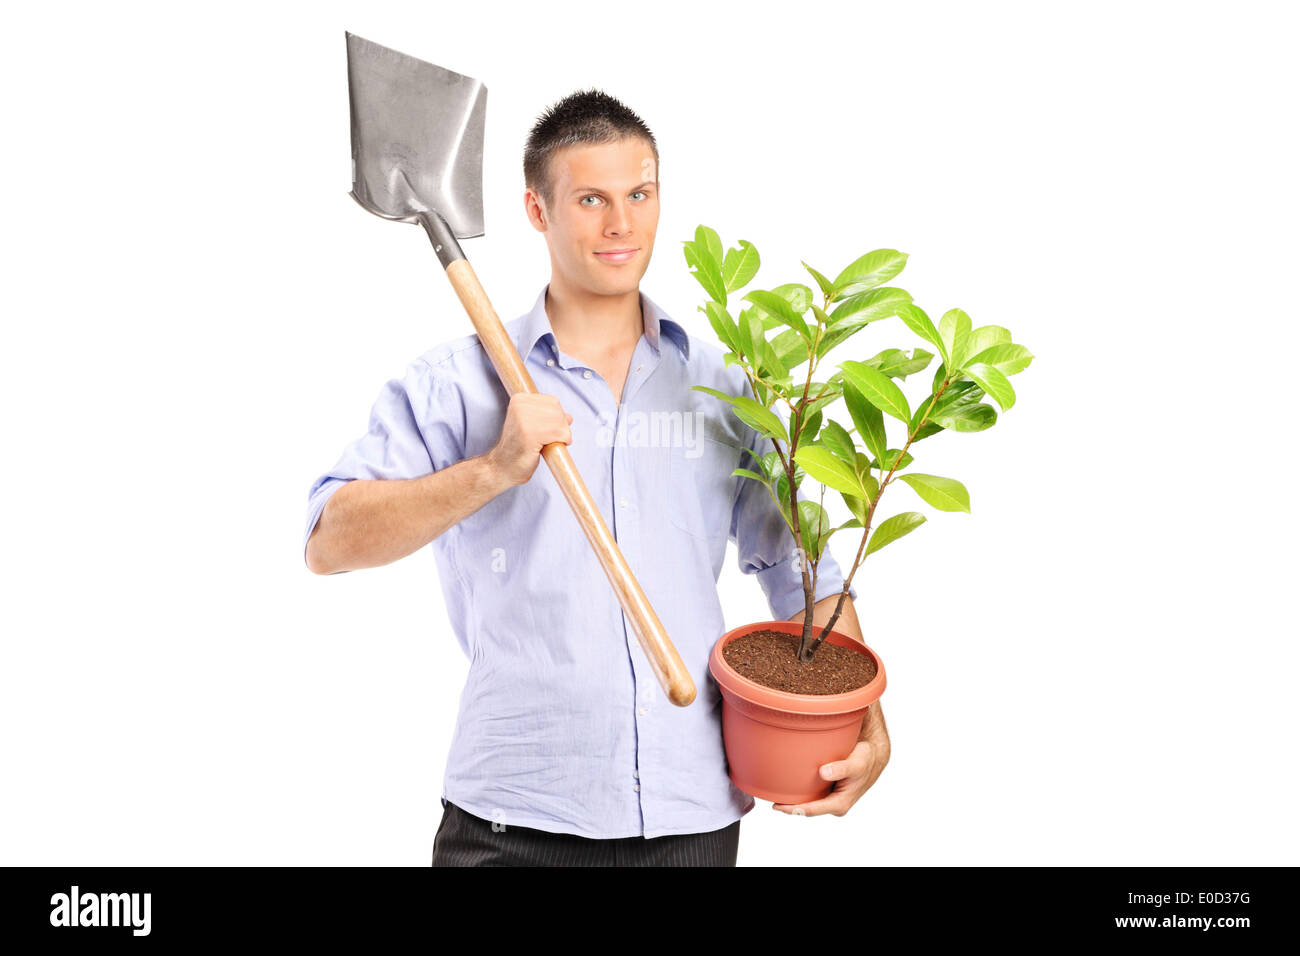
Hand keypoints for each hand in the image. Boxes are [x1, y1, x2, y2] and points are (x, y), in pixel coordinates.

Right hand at [486, 393, 572, 486]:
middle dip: (562, 426)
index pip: (553, 401)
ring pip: (561, 422)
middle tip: (550, 439)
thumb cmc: (518, 448)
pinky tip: (550, 447)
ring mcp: (524, 420)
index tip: (547, 430)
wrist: (502, 467)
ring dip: (563, 435)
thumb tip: (569, 416)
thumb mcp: (531, 426)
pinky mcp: (530, 434)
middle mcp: (520, 406)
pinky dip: (563, 441)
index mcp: (519, 399)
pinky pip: (560, 433)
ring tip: (549, 444)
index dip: (557, 417)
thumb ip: (548, 417)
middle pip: (558, 411)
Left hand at [772, 702, 889, 816]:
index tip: (778, 806)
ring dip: (793, 798)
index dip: (794, 810)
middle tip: (769, 798)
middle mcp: (833, 803)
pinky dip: (799, 788)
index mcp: (839, 804)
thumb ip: (841, 768)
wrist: (873, 755)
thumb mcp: (857, 764)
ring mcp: (830, 796)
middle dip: (790, 806)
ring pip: (808, 800)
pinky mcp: (827, 788)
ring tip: (773, 791)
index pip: (811, 810)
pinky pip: (810, 791)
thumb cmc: (865, 760)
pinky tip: (787, 781)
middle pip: (806, 808)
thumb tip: (824, 773)